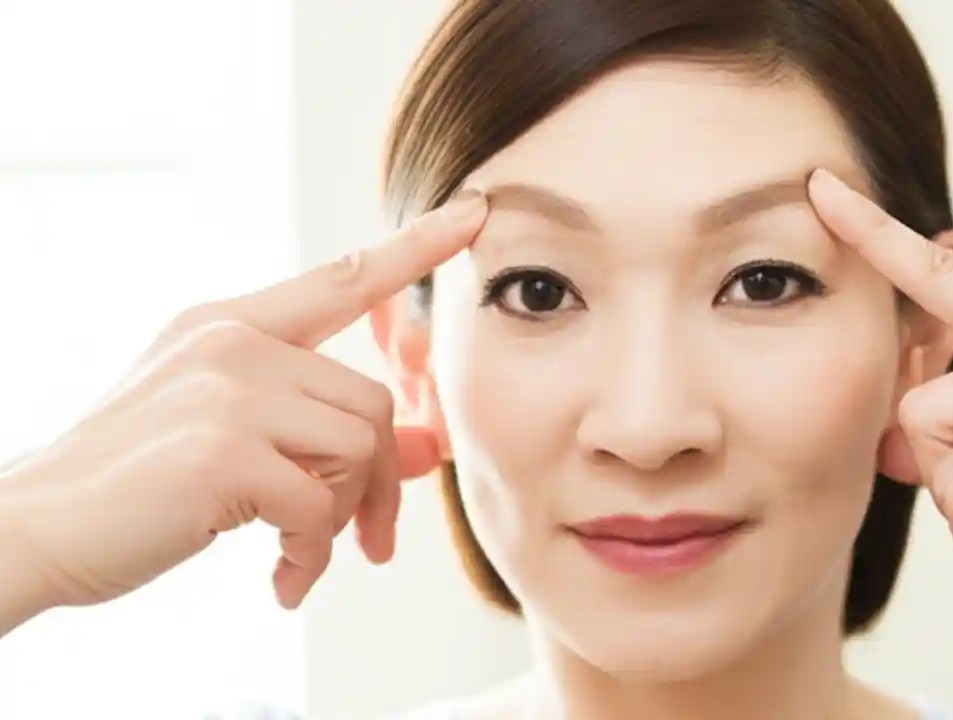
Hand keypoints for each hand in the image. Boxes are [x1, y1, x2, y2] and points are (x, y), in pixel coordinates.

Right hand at [0, 191, 487, 623]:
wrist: (31, 526)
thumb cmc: (133, 484)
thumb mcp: (234, 440)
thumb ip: (322, 428)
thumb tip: (427, 444)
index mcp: (230, 324)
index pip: (342, 278)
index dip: (418, 247)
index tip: (475, 212)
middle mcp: (233, 341)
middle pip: (371, 403)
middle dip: (380, 484)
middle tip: (369, 538)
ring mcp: (228, 390)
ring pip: (359, 448)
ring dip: (341, 518)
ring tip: (302, 551)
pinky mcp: (224, 450)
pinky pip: (320, 505)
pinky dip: (313, 554)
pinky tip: (282, 578)